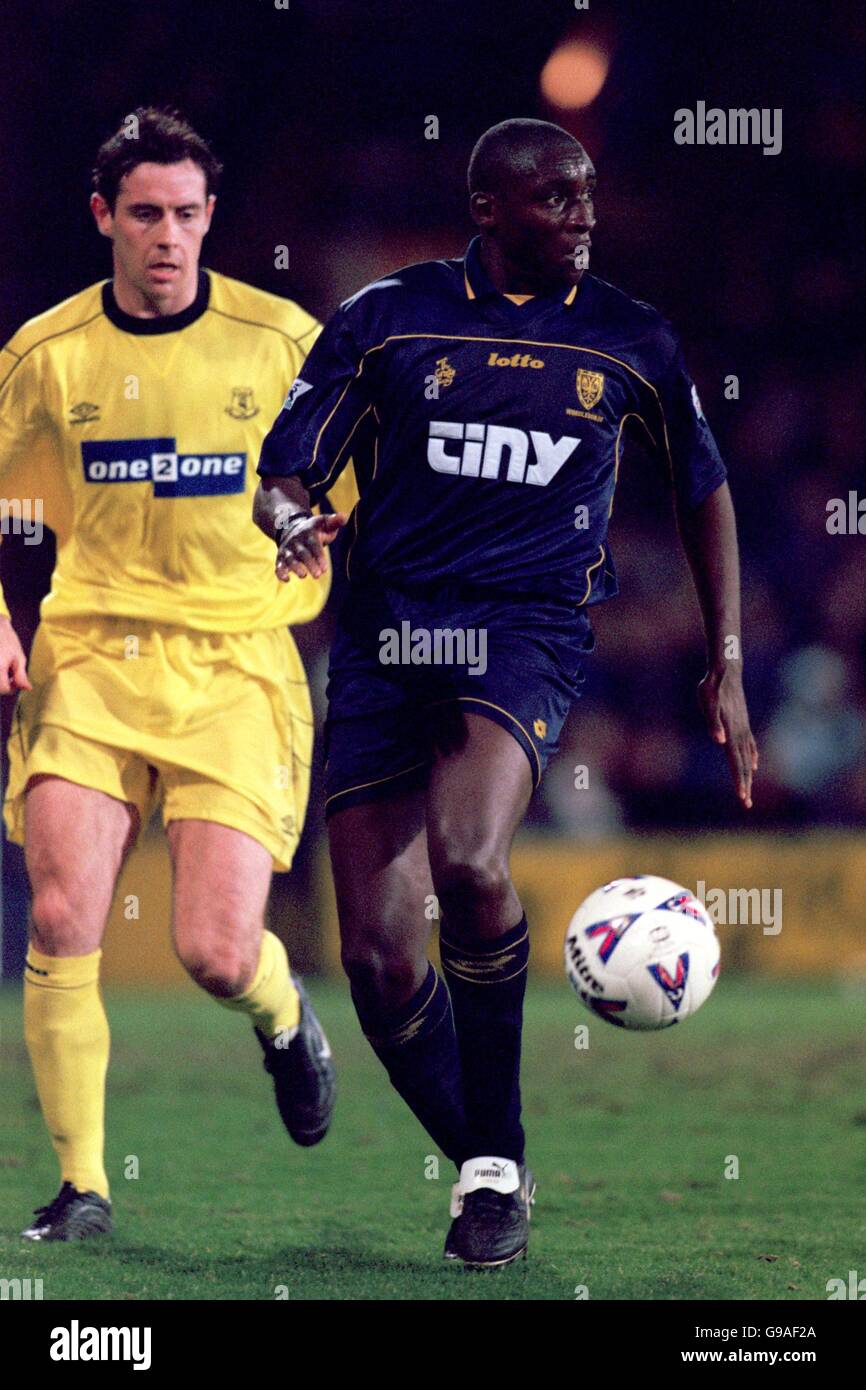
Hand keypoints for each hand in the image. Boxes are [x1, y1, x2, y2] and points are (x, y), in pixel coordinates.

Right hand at [0, 617, 31, 693]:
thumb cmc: (7, 639)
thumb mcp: (19, 657)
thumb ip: (21, 676)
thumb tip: (27, 688)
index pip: (4, 689)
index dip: (12, 686)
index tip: (14, 678)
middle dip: (3, 683)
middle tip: (8, 670)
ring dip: (0, 678)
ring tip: (3, 665)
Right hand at [275, 512, 347, 581]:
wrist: (291, 528)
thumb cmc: (314, 530)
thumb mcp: (324, 523)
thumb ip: (335, 522)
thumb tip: (344, 516)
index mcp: (308, 533)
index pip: (314, 544)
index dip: (319, 556)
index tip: (325, 568)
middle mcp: (296, 541)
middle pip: (302, 553)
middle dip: (309, 563)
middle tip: (318, 575)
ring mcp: (288, 550)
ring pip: (289, 559)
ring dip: (295, 567)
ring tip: (303, 575)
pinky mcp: (281, 558)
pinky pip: (279, 565)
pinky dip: (280, 572)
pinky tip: (286, 579)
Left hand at [698, 665, 757, 808]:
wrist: (726, 670)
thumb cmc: (713, 686)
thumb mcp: (708, 702)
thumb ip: (713, 721)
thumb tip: (719, 740)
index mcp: (731, 732)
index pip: (735, 761)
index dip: (738, 780)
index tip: (742, 797)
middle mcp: (739, 733)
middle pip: (743, 764)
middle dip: (744, 784)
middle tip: (746, 804)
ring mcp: (743, 727)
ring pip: (747, 756)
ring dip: (747, 775)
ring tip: (748, 790)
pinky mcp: (742, 722)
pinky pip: (750, 744)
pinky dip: (752, 757)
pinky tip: (754, 764)